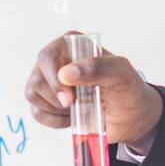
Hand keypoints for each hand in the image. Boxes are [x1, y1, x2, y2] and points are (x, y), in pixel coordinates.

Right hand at [25, 29, 162, 145]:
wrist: (131, 116)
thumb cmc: (127, 89)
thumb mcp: (121, 74)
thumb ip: (98, 68)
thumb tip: (65, 74)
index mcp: (72, 44)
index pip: (48, 57)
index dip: (54, 80)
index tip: (70, 99)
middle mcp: (56, 60)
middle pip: (38, 80)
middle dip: (59, 98)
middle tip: (81, 103)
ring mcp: (48, 80)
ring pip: (33, 95)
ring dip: (57, 109)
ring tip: (80, 107)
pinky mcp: (47, 101)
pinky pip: (36, 112)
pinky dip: (54, 121)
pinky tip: (72, 117)